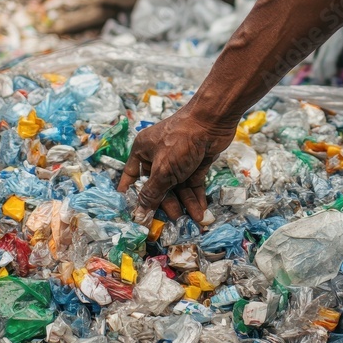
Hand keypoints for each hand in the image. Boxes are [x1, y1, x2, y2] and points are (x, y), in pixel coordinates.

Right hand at [117, 106, 236, 225]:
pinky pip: (192, 184)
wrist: (212, 122)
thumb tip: (139, 214)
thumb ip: (151, 193)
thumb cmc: (180, 141)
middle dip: (166, 204)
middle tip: (173, 221)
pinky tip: (201, 211)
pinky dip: (196, 197)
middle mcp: (158, 156)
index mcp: (142, 152)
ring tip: (193, 219)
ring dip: (184, 204)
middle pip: (158, 186)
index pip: (132, 177)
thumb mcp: (163, 170)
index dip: (131, 194)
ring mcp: (177, 160)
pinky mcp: (195, 163)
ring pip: (177, 187)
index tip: (131, 213)